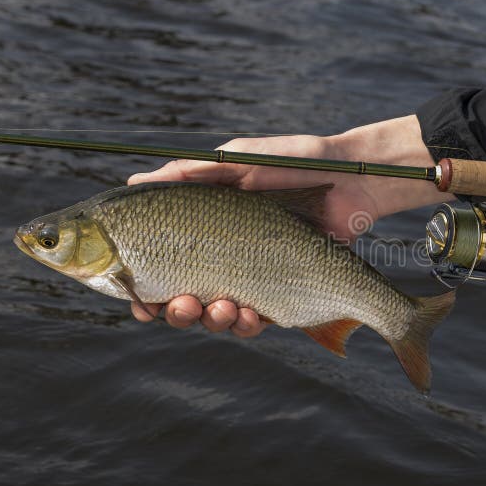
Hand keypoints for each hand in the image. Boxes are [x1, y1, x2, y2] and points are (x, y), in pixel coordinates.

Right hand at [126, 115, 453, 334]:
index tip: (139, 301)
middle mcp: (222, 258)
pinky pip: (252, 323)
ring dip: (211, 320)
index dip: (144, 290)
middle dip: (177, 312)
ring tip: (223, 306)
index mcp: (204, 229)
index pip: (162, 266)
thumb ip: (188, 172)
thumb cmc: (293, 162)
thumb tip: (134, 180)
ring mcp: (251, 278)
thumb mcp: (237, 161)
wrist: (350, 181)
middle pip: (182, 301)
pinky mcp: (281, 295)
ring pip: (215, 318)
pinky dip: (244, 324)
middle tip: (183, 304)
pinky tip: (248, 312)